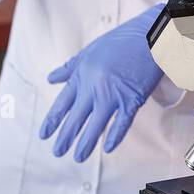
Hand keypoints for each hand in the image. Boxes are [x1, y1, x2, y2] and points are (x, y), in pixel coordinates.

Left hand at [40, 4, 164, 162]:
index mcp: (82, 76)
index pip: (62, 104)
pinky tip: (108, 148)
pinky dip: (115, 135)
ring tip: (78, 157)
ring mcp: (113, 94)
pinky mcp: (133, 98)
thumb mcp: (89, 52)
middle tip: (57, 152)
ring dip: (86, 143)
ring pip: (96, 125)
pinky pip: (122, 122)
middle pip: (76, 118)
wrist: (150, 36)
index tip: (44, 135)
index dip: (52, 121)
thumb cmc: (120, 42)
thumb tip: (50, 79)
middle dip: (65, 137)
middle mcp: (94, 87)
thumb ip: (69, 69)